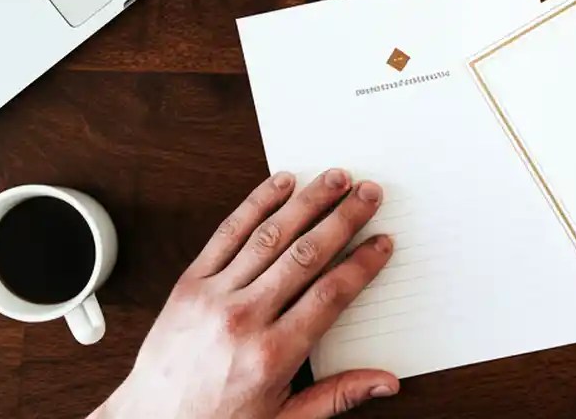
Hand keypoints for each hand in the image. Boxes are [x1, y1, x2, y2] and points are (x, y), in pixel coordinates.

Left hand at [92, 169, 396, 418]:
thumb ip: (338, 396)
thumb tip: (385, 384)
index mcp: (272, 354)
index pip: (331, 294)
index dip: (362, 263)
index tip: (382, 243)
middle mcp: (243, 318)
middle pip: (307, 255)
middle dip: (344, 219)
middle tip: (368, 194)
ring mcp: (213, 296)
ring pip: (270, 236)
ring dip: (307, 202)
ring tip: (334, 178)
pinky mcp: (189, 283)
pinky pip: (226, 234)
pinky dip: (255, 204)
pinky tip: (279, 184)